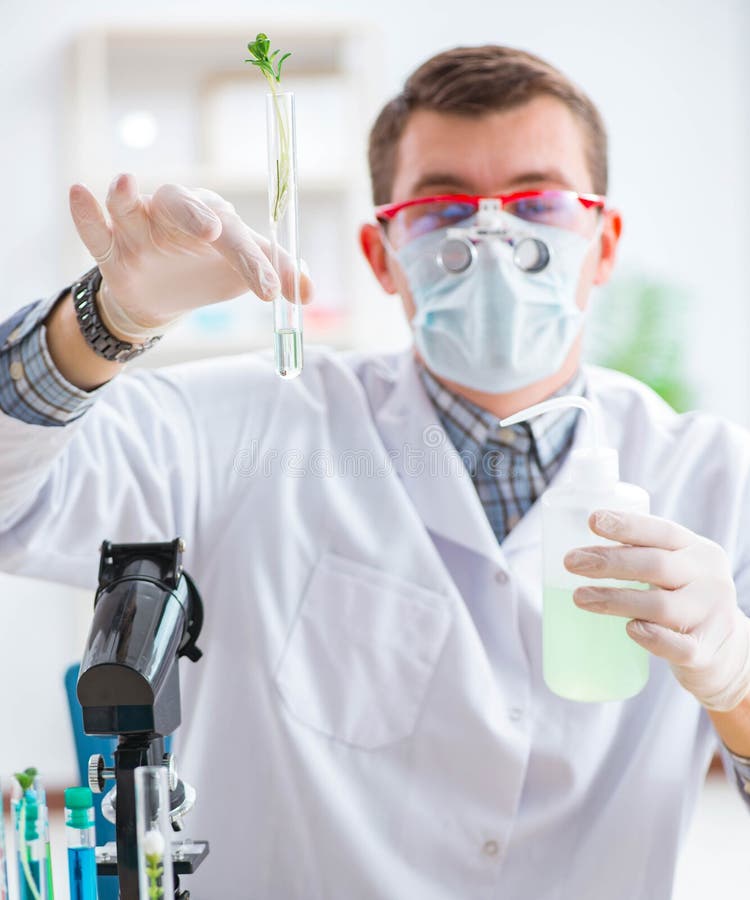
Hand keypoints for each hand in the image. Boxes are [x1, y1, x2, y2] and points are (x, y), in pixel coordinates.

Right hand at [69, 173, 313, 334]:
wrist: (167, 297)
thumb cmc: (211, 272)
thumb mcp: (246, 273)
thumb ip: (279, 274)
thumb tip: (309, 292)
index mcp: (215, 218)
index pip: (235, 234)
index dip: (254, 263)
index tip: (272, 293)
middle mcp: (177, 214)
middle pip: (183, 205)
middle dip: (196, 217)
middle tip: (212, 232)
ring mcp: (139, 228)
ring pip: (131, 207)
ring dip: (126, 197)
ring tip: (124, 185)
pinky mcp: (110, 249)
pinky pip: (94, 229)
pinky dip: (85, 213)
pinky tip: (80, 193)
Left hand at [564, 510, 749, 710]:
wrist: (727, 651)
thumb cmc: (684, 600)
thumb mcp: (676, 571)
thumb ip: (642, 557)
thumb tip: (580, 550)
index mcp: (699, 551)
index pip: (663, 532)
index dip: (628, 525)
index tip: (592, 521)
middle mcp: (709, 579)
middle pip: (655, 565)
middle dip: (609, 562)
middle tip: (571, 562)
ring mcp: (711, 616)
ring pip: (660, 605)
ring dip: (614, 600)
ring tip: (580, 597)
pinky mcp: (704, 652)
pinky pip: (677, 646)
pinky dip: (652, 637)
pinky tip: (629, 629)